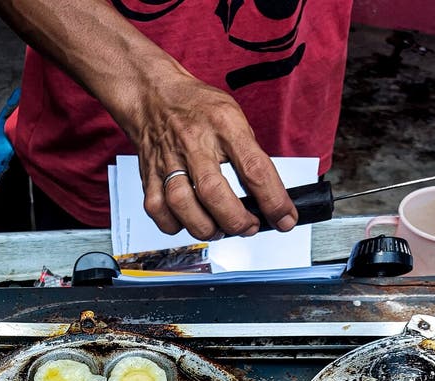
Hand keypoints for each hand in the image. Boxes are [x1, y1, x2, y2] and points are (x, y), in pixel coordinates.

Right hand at [131, 71, 298, 240]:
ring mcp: (168, 161)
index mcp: (224, 125)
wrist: (153, 96)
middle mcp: (194, 143)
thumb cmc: (198, 109)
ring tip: (220, 229)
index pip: (254, 169)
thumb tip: (266, 197)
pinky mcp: (149, 175)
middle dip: (236, 221)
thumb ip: (248, 155)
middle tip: (249, 227)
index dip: (273, 200)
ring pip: (183, 206)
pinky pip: (159, 211)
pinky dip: (175, 226)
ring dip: (206, 228)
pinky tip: (189, 221)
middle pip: (214, 193)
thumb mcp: (234, 118)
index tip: (285, 220)